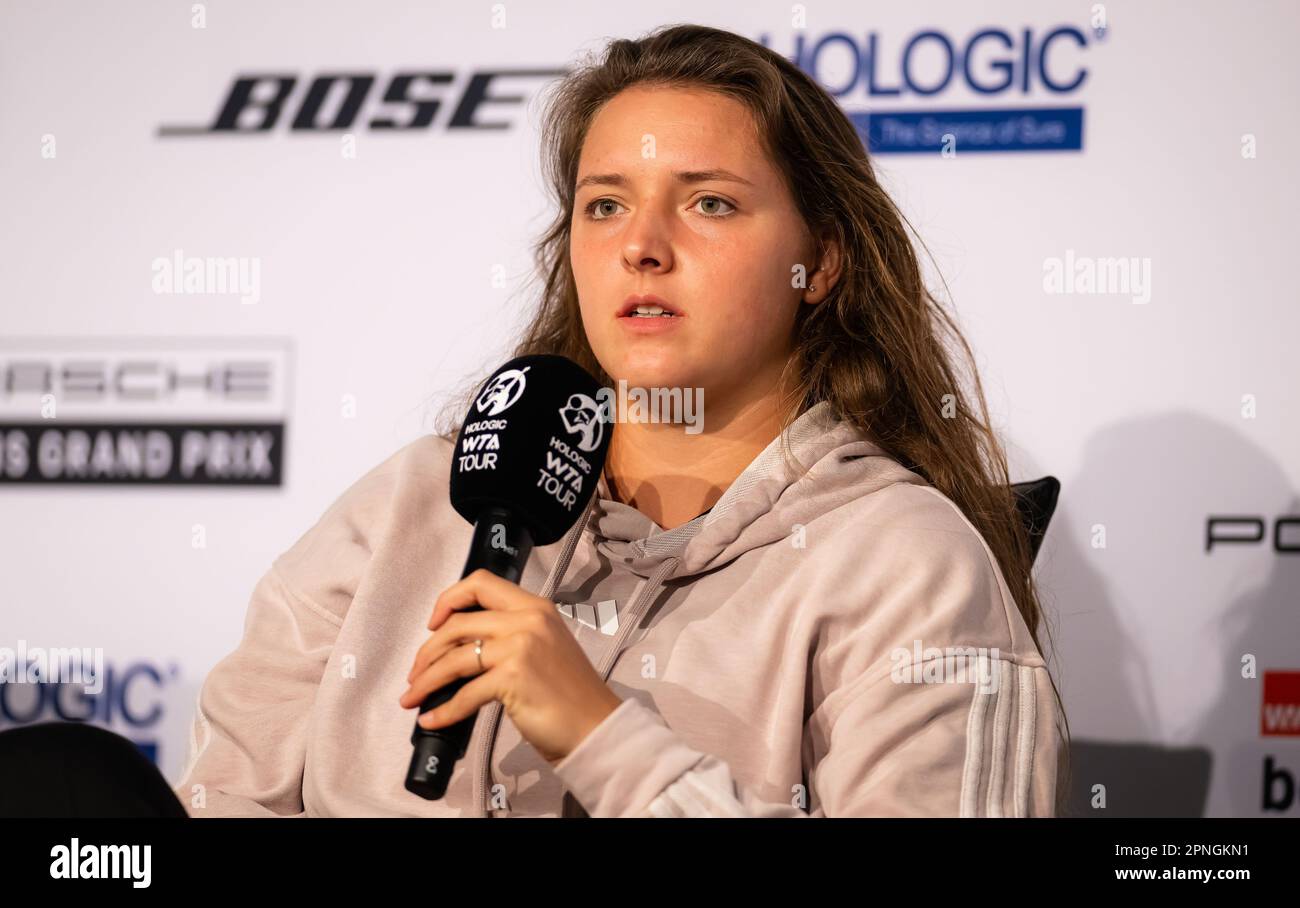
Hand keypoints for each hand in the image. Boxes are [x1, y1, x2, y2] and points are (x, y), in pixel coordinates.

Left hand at [398, 568, 623, 764]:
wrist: (596, 727)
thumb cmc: (570, 694)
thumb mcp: (544, 647)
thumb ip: (512, 635)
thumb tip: (460, 647)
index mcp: (535, 607)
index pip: (481, 583)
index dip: (449, 599)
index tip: (434, 624)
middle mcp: (528, 619)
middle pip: (458, 623)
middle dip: (428, 651)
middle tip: (415, 674)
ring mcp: (520, 647)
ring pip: (454, 657)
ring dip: (426, 680)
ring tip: (413, 698)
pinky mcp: (513, 678)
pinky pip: (464, 694)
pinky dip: (442, 710)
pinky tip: (431, 720)